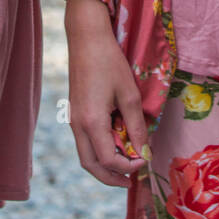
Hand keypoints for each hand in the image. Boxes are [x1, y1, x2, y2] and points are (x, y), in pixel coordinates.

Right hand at [65, 0, 148, 187]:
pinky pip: (84, 142)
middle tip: (131, 181)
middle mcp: (77, 125)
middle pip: (91, 165)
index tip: (145, 160)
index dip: (128, 167)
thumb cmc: (109, 62)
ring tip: (125, 166)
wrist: (86, 38)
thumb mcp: (129, 94)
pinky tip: (116, 143)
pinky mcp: (74, 112)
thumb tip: (144, 150)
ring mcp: (73, 119)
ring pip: (85, 155)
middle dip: (111, 177)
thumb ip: (136, 125)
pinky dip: (99, 151)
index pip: (109, 160)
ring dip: (104, 165)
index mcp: (92, 123)